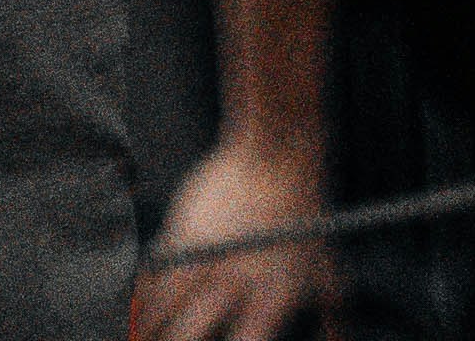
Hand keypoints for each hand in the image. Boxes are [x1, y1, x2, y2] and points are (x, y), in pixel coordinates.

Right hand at [136, 131, 329, 337]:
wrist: (276, 153)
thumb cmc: (306, 219)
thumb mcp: (329, 273)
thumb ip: (335, 321)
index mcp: (271, 303)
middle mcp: (231, 285)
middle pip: (187, 337)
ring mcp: (201, 256)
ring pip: (158, 312)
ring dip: (149, 332)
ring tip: (145, 340)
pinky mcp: (180, 234)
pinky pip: (148, 279)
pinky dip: (139, 302)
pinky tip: (139, 316)